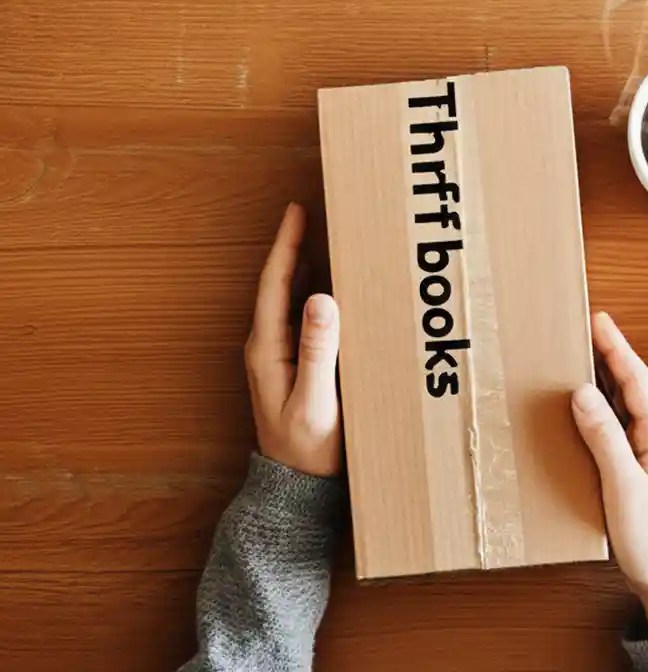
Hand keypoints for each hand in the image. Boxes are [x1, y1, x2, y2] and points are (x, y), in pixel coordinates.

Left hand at [244, 203, 342, 477]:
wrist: (295, 489)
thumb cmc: (309, 450)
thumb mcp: (317, 401)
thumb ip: (318, 351)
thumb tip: (320, 298)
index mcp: (268, 350)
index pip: (274, 285)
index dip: (286, 246)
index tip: (296, 211)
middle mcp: (267, 348)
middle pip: (278, 286)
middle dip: (294, 247)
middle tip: (312, 213)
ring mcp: (277, 357)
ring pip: (288, 300)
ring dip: (303, 269)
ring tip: (321, 240)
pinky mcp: (291, 367)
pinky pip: (299, 319)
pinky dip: (312, 295)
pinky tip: (328, 289)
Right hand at [571, 312, 647, 636]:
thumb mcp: (625, 489)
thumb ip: (605, 441)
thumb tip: (585, 393)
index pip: (636, 381)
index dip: (617, 348)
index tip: (599, 319)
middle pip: (630, 388)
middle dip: (608, 356)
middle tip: (582, 329)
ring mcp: (646, 458)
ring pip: (622, 408)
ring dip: (602, 382)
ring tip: (577, 360)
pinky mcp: (635, 475)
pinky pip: (614, 432)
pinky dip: (597, 413)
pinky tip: (580, 413)